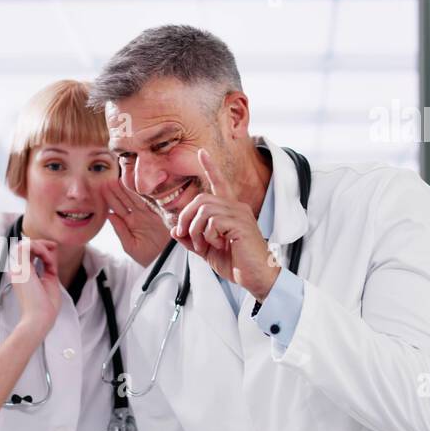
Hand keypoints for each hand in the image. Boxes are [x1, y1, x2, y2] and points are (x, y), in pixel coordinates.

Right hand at [9, 238, 60, 338]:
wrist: (39, 318)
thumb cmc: (45, 306)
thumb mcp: (50, 279)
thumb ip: (49, 264)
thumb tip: (52, 248)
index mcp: (23, 274)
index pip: (30, 252)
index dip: (43, 248)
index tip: (54, 252)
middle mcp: (18, 270)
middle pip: (28, 245)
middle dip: (44, 246)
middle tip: (54, 254)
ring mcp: (18, 269)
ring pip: (27, 244)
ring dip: (44, 249)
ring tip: (51, 264)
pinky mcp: (21, 268)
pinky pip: (28, 247)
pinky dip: (41, 250)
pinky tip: (48, 261)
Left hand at [102, 178, 168, 266]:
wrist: (164, 261)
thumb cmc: (147, 256)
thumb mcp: (130, 246)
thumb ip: (120, 230)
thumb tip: (109, 215)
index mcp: (128, 224)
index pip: (116, 208)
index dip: (109, 198)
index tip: (101, 188)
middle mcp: (137, 216)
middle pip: (124, 200)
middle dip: (116, 189)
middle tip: (107, 178)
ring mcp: (147, 214)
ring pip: (135, 198)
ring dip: (127, 189)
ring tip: (118, 179)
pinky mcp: (159, 214)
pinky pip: (150, 201)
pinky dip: (143, 194)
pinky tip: (136, 185)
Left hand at [173, 148, 278, 299]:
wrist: (256, 278)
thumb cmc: (236, 263)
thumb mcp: (207, 250)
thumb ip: (191, 239)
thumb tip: (173, 230)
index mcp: (229, 211)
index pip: (219, 184)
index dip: (210, 168)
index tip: (202, 152)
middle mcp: (236, 208)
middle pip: (201, 199)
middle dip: (186, 217)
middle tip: (185, 236)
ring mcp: (239, 214)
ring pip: (204, 210)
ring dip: (196, 230)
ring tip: (204, 245)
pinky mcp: (241, 224)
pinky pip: (213, 221)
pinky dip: (209, 236)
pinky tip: (219, 244)